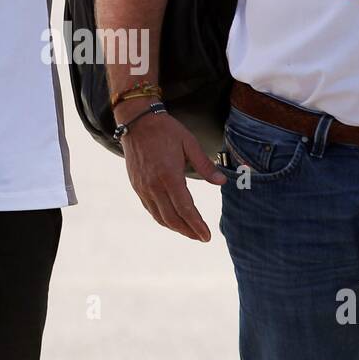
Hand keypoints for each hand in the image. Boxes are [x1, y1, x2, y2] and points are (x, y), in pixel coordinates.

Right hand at [118, 109, 226, 240]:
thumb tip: (222, 182)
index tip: (206, 236)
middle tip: (201, 238)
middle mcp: (154, 185)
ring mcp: (143, 187)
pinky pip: (150, 209)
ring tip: (189, 232)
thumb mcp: (189, 143)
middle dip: (188, 231)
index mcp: (169, 175)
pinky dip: (162, 219)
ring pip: (160, 217)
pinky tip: (172, 219)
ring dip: (176, 228)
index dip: (197, 225)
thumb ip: (205, 165)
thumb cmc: (166, 130)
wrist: (137, 121)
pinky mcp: (137, 186)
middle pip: (172, 218)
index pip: (186, 209)